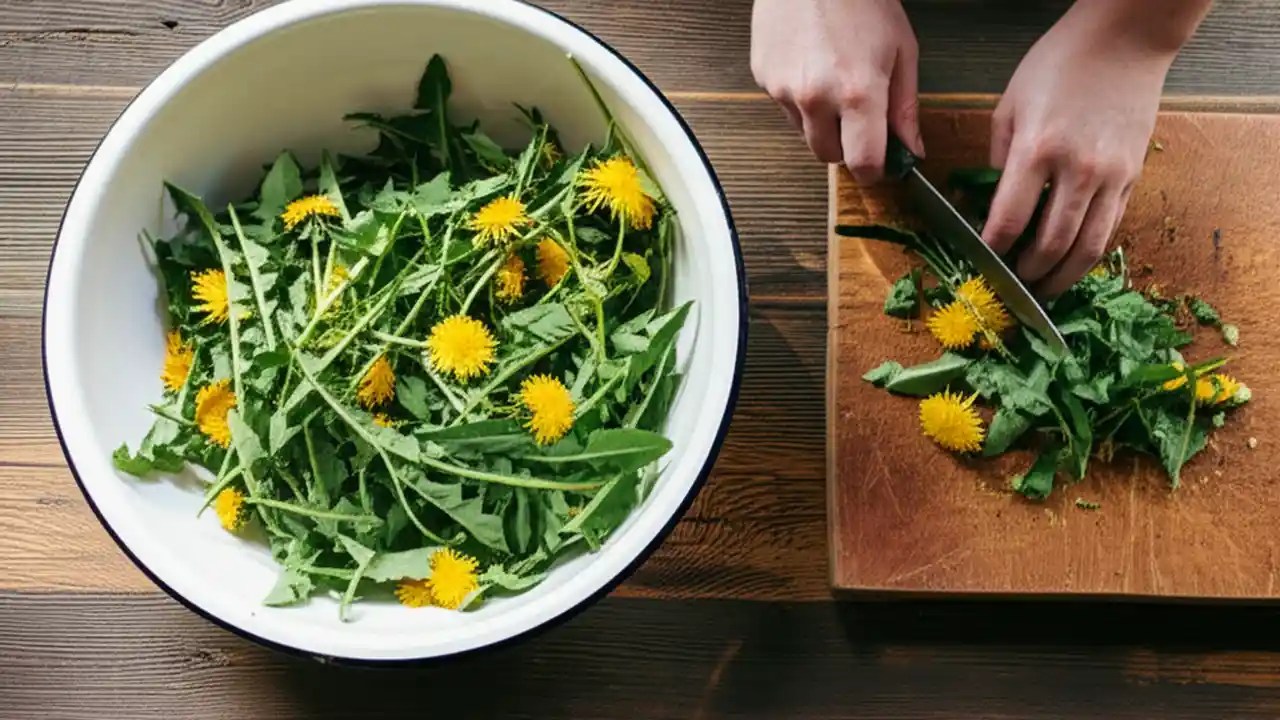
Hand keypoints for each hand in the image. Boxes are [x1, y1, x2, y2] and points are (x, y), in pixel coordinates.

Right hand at [751, 0, 921, 182]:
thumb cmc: (863, 0)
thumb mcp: (901, 50)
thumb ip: (905, 107)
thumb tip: (912, 149)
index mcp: (858, 94)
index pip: (863, 164)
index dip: (874, 170)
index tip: (880, 163)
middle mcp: (817, 99)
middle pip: (829, 156)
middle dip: (846, 145)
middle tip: (858, 115)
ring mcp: (784, 90)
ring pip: (805, 133)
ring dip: (821, 122)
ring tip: (832, 80)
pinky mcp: (763, 79)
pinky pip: (785, 107)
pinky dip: (800, 98)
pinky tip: (811, 65)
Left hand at [984, 0, 1208, 296]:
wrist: (1124, 39)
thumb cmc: (1059, 65)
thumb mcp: (1009, 106)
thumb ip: (998, 160)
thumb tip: (989, 205)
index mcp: (1037, 150)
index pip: (1009, 221)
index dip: (993, 250)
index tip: (981, 262)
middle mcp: (1077, 169)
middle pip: (1050, 244)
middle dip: (1026, 274)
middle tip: (1010, 287)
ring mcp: (1111, 176)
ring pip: (1087, 247)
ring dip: (1061, 277)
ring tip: (1041, 291)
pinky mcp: (1133, 177)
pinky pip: (1110, 228)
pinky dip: (1088, 253)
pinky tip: (1071, 263)